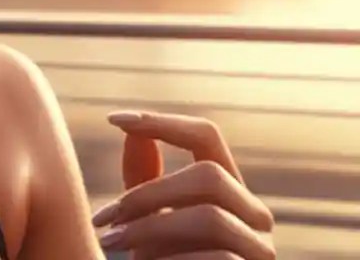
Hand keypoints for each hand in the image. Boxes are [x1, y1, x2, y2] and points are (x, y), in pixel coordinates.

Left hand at [90, 110, 275, 259]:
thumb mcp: (146, 219)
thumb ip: (144, 178)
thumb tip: (131, 130)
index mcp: (227, 190)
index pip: (206, 136)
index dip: (162, 122)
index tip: (112, 118)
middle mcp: (253, 216)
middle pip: (210, 174)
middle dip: (149, 192)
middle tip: (104, 216)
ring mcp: (260, 250)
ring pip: (210, 216)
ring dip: (149, 228)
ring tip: (108, 242)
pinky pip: (219, 257)